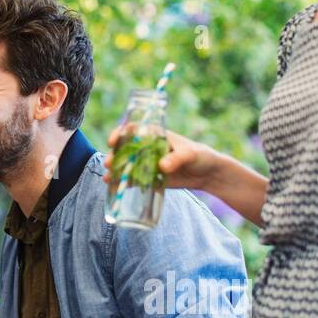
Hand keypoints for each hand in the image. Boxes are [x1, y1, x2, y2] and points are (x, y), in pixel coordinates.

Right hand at [104, 125, 221, 191]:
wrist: (208, 174)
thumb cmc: (200, 156)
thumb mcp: (189, 154)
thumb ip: (177, 158)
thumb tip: (162, 166)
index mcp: (155, 135)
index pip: (132, 129)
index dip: (119, 133)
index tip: (112, 141)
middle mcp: (148, 148)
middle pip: (125, 148)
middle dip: (114, 155)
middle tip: (109, 164)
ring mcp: (148, 163)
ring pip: (126, 165)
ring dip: (115, 170)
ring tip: (108, 178)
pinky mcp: (151, 178)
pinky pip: (134, 179)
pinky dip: (124, 182)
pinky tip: (116, 188)